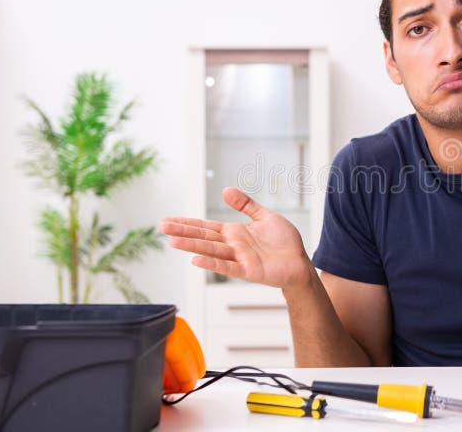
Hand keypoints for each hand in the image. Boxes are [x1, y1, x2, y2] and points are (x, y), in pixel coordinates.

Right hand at [160, 187, 311, 290]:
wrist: (299, 262)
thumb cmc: (284, 242)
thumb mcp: (265, 216)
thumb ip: (246, 205)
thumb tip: (225, 190)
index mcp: (235, 232)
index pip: (206, 226)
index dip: (187, 223)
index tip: (168, 220)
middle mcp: (233, 245)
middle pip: (203, 237)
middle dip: (183, 231)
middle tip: (161, 227)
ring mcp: (239, 258)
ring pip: (211, 250)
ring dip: (192, 246)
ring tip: (172, 241)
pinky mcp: (248, 271)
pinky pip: (228, 266)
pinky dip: (212, 263)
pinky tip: (196, 260)